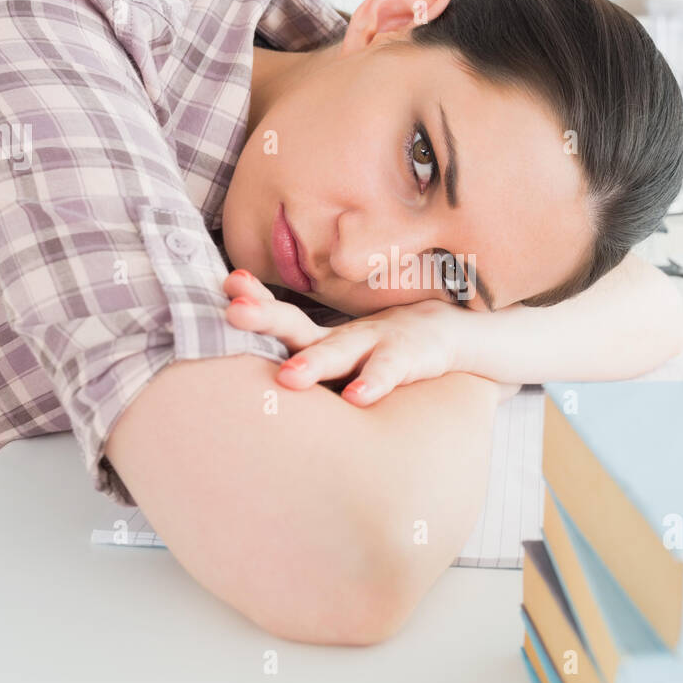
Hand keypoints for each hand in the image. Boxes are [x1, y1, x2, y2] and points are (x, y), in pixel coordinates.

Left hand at [222, 270, 464, 405]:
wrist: (454, 333)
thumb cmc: (385, 352)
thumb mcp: (343, 357)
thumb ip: (306, 364)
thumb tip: (251, 383)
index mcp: (323, 339)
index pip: (282, 318)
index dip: (255, 303)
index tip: (228, 285)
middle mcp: (344, 337)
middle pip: (298, 326)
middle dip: (266, 318)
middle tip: (235, 312)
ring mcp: (377, 343)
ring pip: (342, 352)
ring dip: (315, 361)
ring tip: (288, 376)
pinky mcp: (410, 359)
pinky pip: (388, 372)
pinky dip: (373, 384)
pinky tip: (356, 398)